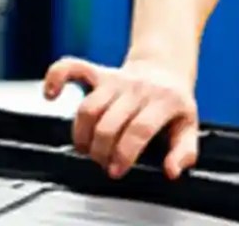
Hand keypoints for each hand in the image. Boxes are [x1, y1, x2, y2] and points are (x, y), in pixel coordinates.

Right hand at [43, 56, 199, 179]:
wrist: (166, 69)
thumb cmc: (173, 105)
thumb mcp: (188, 127)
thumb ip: (184, 152)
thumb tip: (171, 171)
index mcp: (165, 101)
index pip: (139, 129)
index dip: (125, 153)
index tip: (117, 170)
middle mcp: (139, 88)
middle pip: (109, 124)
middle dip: (102, 152)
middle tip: (105, 163)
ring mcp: (117, 79)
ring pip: (88, 108)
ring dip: (82, 136)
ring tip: (89, 150)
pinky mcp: (99, 73)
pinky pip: (73, 67)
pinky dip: (56, 77)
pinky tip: (51, 94)